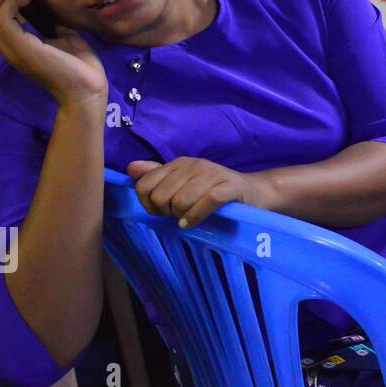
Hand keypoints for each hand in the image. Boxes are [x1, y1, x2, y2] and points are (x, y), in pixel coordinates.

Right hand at [0, 0, 107, 110]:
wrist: (89, 89)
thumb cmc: (79, 64)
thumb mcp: (61, 34)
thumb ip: (46, 19)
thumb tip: (42, 0)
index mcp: (13, 42)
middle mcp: (6, 45)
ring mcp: (11, 48)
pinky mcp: (22, 49)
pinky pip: (2, 19)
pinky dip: (11, 2)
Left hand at [126, 158, 273, 228]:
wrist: (254, 193)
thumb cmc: (214, 191)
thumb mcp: (184, 182)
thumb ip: (157, 176)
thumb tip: (131, 168)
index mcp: (179, 163)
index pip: (145, 185)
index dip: (148, 204)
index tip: (162, 211)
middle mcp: (194, 164)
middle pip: (161, 196)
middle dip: (166, 212)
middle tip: (178, 215)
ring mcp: (213, 174)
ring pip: (181, 200)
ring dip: (182, 215)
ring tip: (188, 218)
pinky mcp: (230, 186)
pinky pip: (207, 202)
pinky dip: (196, 216)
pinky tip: (192, 223)